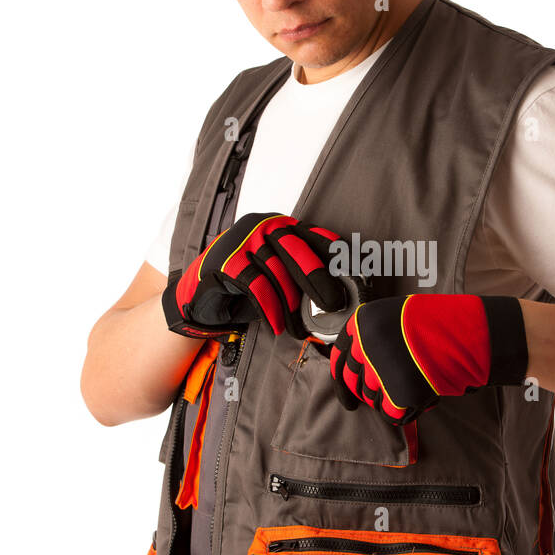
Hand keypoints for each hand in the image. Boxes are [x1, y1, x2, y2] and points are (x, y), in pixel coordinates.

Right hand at [162, 212, 344, 339]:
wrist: (199, 292)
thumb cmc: (244, 282)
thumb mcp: (276, 271)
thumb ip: (300, 273)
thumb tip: (337, 295)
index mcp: (281, 225)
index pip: (315, 236)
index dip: (336, 256)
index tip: (355, 276)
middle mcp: (263, 226)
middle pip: (298, 251)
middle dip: (319, 281)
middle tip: (334, 305)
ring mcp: (242, 241)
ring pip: (278, 272)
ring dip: (292, 305)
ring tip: (300, 329)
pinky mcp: (226, 261)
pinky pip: (256, 286)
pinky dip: (270, 309)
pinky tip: (277, 326)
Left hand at [329, 293, 528, 423]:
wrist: (471, 334)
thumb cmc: (440, 323)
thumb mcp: (397, 315)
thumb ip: (374, 335)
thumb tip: (357, 363)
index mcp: (364, 322)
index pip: (339, 356)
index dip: (340, 376)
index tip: (344, 388)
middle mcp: (367, 344)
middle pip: (353, 380)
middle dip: (362, 392)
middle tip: (372, 399)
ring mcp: (382, 369)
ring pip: (372, 398)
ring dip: (388, 399)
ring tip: (415, 385)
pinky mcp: (400, 393)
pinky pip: (392, 414)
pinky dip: (405, 412)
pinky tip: (423, 398)